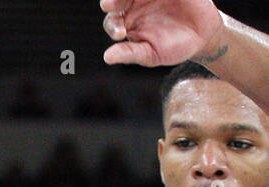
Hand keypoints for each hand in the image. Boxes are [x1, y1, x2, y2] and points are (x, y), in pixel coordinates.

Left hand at [100, 0, 225, 66]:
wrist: (202, 36)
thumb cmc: (172, 47)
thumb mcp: (151, 54)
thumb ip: (130, 53)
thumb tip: (107, 57)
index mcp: (126, 23)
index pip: (112, 21)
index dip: (113, 26)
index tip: (120, 34)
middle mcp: (134, 5)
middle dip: (114, 1)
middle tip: (110, 4)